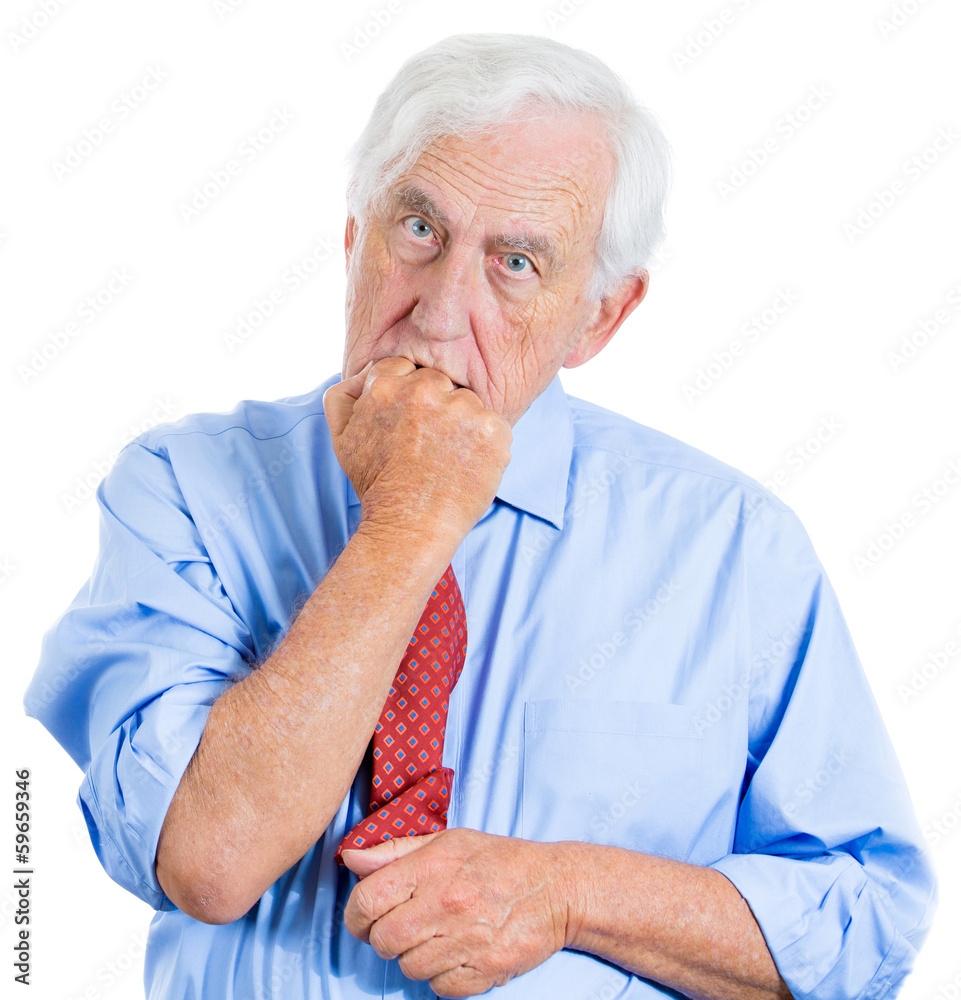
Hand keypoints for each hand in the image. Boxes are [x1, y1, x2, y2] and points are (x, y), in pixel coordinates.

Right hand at [324, 358, 511, 543]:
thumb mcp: (343, 439)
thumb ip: (344, 396)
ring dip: (462, 425)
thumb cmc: (377, 485)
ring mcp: (461, 408)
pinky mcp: (491, 429)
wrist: (409, 527)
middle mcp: (423, 391)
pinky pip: (493, 424)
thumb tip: (364, 372)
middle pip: (439, 382)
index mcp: (386, 386)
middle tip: (428, 446)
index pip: (405, 369)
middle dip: (436, 408)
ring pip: (467, 403)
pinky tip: (467, 465)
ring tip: (447, 459)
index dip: (408, 399)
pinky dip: (485, 443)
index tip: (408, 427)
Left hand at [341, 828, 570, 997]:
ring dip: (415, 956)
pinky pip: (439, 988)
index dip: (356, 914)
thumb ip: (395, 852)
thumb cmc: (499, 860)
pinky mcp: (485, 972)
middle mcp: (446, 904)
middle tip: (404, 926)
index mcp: (433, 867)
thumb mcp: (447, 842)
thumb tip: (351, 859)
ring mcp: (466, 941)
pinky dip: (442, 976)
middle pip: (383, 940)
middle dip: (384, 937)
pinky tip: (457, 952)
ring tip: (437, 936)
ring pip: (409, 967)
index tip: (365, 916)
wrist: (556, 888)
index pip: (366, 900)